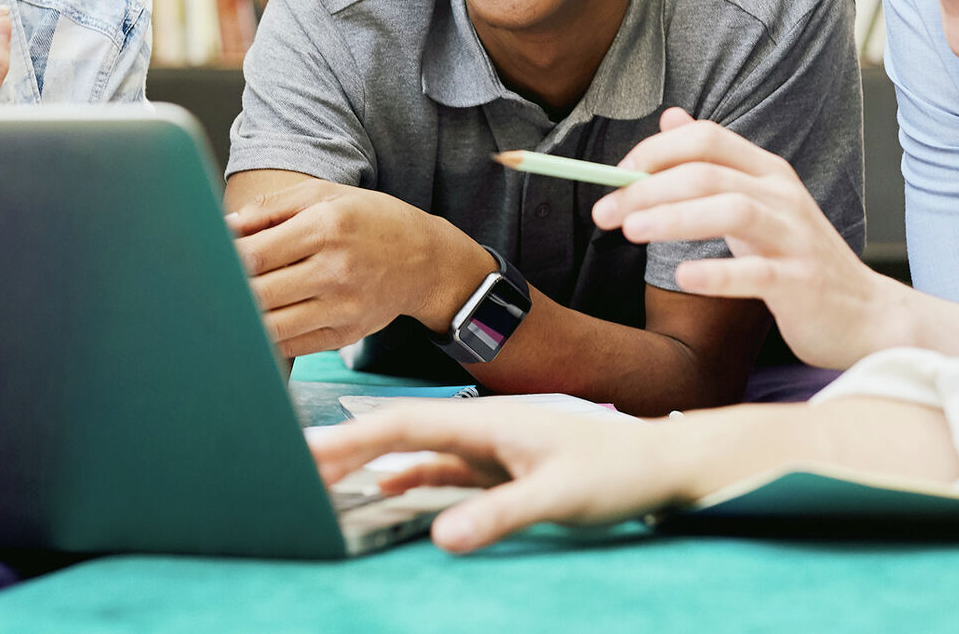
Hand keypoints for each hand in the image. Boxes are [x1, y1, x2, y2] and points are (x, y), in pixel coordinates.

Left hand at [229, 183, 495, 359]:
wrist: (425, 260)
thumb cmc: (371, 221)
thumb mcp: (327, 195)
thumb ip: (273, 207)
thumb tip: (226, 226)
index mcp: (327, 227)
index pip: (256, 254)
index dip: (223, 260)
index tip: (205, 259)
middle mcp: (335, 270)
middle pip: (258, 293)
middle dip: (226, 292)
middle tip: (204, 288)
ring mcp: (341, 307)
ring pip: (271, 325)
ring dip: (242, 319)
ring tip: (224, 308)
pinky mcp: (344, 334)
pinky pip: (291, 345)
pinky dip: (265, 337)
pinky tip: (253, 324)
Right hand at [309, 401, 696, 552]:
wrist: (667, 463)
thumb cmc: (621, 472)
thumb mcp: (559, 496)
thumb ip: (500, 514)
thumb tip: (443, 537)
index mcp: (488, 420)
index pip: (405, 425)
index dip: (352, 440)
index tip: (305, 451)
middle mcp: (482, 427)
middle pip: (400, 433)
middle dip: (347, 446)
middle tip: (291, 461)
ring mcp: (492, 447)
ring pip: (417, 452)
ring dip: (373, 463)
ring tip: (323, 474)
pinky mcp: (504, 467)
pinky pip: (444, 471)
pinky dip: (411, 478)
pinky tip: (388, 490)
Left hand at [596, 108, 899, 369]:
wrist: (866, 315)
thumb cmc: (798, 259)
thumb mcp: (759, 202)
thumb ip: (716, 162)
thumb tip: (671, 116)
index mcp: (768, 172)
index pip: (706, 138)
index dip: (656, 149)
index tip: (617, 176)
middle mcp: (783, 196)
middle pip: (708, 173)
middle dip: (648, 188)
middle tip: (605, 212)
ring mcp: (796, 238)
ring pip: (732, 210)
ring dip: (675, 218)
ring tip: (632, 232)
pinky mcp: (802, 283)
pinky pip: (757, 273)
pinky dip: (717, 272)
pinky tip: (683, 277)